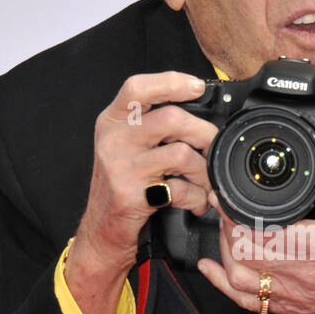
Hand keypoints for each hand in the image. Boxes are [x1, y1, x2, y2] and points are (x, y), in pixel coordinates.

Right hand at [71, 70, 219, 279]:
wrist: (101, 231)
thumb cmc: (122, 187)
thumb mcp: (126, 147)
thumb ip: (151, 126)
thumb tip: (198, 113)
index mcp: (112, 121)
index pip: (138, 88)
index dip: (171, 82)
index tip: (197, 87)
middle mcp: (113, 139)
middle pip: (170, 118)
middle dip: (203, 133)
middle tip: (213, 148)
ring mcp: (120, 166)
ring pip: (180, 153)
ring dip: (203, 171)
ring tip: (205, 183)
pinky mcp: (130, 194)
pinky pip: (178, 188)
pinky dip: (196, 197)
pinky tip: (195, 202)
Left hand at [198, 147, 314, 313]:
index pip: (262, 232)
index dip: (236, 213)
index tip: (227, 195)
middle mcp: (303, 276)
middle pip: (244, 253)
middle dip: (225, 227)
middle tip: (221, 205)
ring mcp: (296, 295)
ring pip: (241, 278)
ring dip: (224, 253)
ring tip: (223, 230)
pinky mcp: (295, 307)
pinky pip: (250, 303)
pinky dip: (225, 286)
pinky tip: (213, 269)